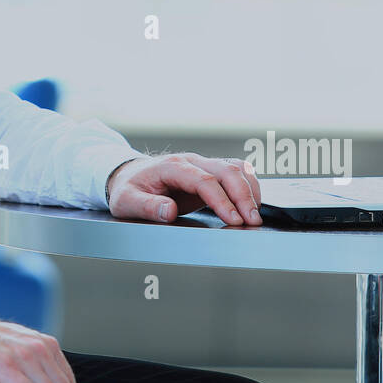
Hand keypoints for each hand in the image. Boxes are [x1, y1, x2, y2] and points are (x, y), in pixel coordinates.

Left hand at [107, 153, 262, 225]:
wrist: (128, 175)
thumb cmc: (128, 188)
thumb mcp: (127, 201)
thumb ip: (147, 206)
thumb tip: (169, 211)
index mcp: (172, 167)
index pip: (204, 181)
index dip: (221, 200)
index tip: (233, 219)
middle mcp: (190, 161)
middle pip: (226, 171)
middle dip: (243, 196)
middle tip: (253, 221)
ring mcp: (201, 164)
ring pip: (235, 168)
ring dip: (250, 189)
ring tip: (255, 214)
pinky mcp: (208, 172)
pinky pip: (235, 171)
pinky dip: (248, 184)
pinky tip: (253, 202)